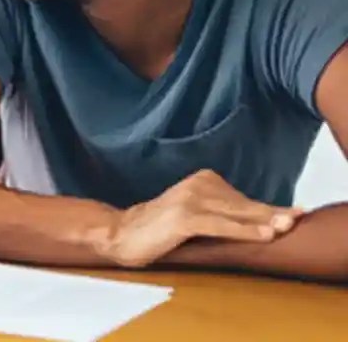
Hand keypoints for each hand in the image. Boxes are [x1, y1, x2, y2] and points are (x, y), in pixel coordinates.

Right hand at [99, 169, 302, 267]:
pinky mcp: (184, 219)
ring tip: (285, 227)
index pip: (241, 196)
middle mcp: (196, 185)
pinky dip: (244, 231)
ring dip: (263, 221)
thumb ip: (218, 211)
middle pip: (242, 203)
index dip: (267, 207)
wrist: (120, 233)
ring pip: (235, 213)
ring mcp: (189, 201)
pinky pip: (221, 225)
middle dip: (271, 212)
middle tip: (297, 216)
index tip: (293, 211)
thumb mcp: (192, 214)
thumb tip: (256, 220)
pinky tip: (264, 235)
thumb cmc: (158, 228)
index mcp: (200, 180)